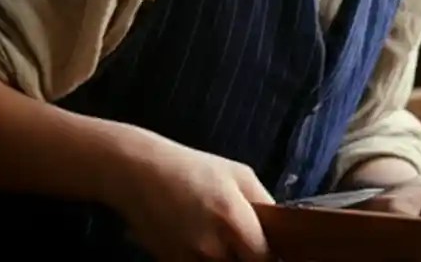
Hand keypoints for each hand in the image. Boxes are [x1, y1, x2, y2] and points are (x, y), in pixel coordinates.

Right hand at [106, 131, 274, 260]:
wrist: (139, 173)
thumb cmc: (194, 168)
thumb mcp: (239, 174)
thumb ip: (264, 204)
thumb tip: (281, 230)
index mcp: (233, 218)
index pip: (263, 259)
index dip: (269, 256)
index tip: (268, 249)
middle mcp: (212, 245)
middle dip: (246, 258)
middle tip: (245, 244)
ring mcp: (188, 258)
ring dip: (225, 261)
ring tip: (222, 241)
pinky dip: (204, 261)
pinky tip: (201, 242)